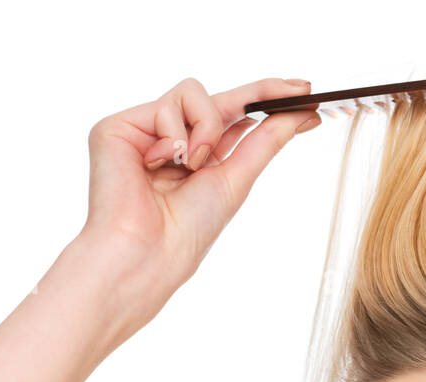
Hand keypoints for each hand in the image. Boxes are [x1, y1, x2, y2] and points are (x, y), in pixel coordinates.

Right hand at [78, 76, 319, 300]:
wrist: (149, 249)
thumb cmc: (189, 230)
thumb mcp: (237, 179)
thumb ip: (265, 141)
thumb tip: (298, 114)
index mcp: (198, 158)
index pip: (234, 118)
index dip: (268, 101)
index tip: (306, 92)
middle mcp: (172, 142)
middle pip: (219, 97)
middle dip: (259, 94)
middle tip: (302, 88)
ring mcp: (145, 132)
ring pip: (193, 92)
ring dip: (205, 129)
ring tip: (190, 166)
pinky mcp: (119, 127)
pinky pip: (167, 103)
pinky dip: (175, 135)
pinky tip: (160, 163)